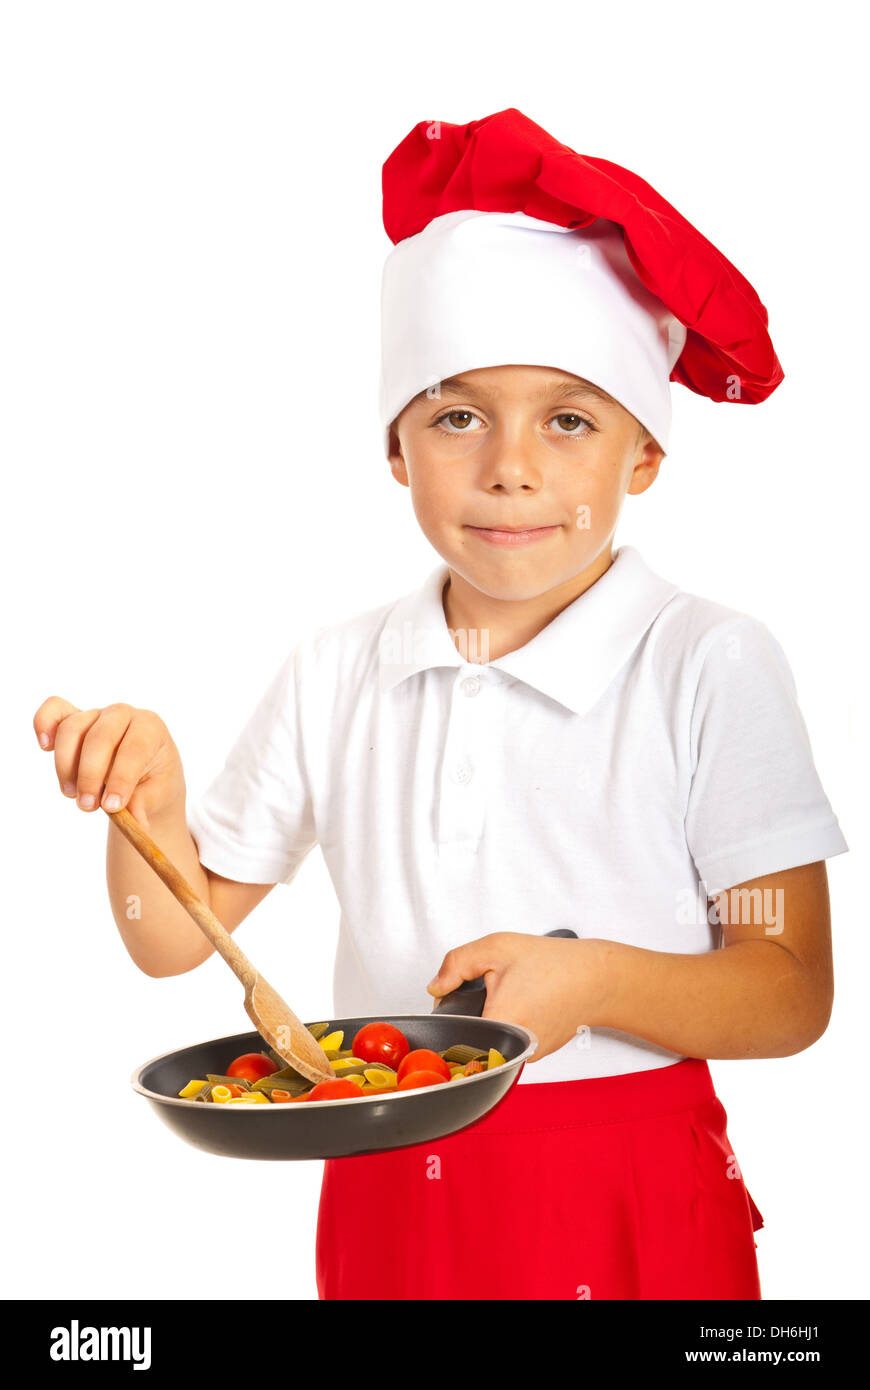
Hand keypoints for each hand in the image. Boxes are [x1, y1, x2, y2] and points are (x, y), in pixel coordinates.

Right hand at [33, 696, 186, 823]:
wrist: (145, 769)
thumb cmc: (153, 780)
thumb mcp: (157, 794)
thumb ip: (143, 804)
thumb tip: (135, 823)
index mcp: (151, 728)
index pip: (135, 749)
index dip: (121, 778)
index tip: (112, 807)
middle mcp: (123, 714)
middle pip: (100, 737)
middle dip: (90, 775)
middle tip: (87, 806)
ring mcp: (96, 713)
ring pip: (72, 729)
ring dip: (66, 765)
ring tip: (71, 795)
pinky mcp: (73, 718)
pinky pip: (55, 710)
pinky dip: (44, 723)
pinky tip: (45, 746)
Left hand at [426, 931, 609, 1061]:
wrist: (598, 978)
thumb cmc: (555, 963)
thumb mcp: (496, 948)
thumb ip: (456, 964)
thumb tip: (436, 987)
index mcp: (499, 1024)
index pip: (453, 1034)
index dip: (447, 1015)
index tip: (454, 999)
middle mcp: (513, 1048)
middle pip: (471, 1037)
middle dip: (471, 1013)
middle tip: (491, 989)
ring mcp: (527, 1055)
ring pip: (491, 1041)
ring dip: (491, 1020)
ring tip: (512, 995)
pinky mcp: (537, 1055)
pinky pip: (510, 1042)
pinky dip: (511, 1024)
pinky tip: (525, 1005)